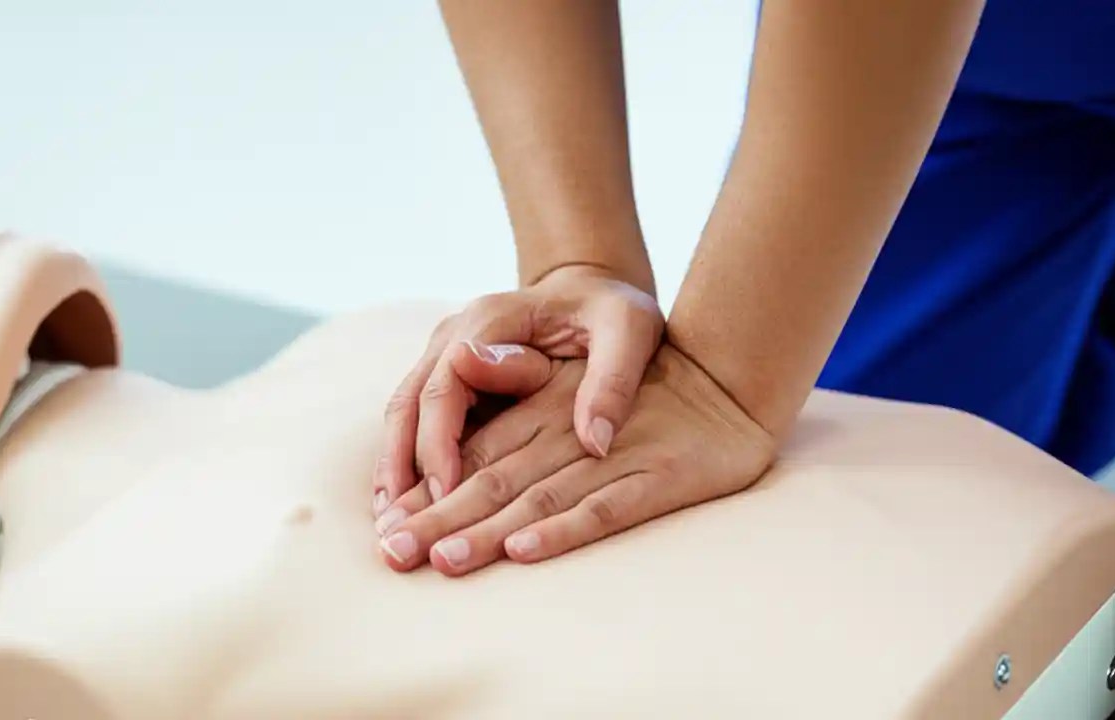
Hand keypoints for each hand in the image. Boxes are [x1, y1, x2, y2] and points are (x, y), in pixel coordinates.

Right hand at [372, 264, 662, 515]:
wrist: (594, 286)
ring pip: (403, 413)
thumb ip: (612, 380)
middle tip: (400, 526)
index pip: (447, 386)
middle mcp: (456, 334)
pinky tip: (404, 505)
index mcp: (492, 320)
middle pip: (410, 402)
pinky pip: (414, 420)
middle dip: (401, 465)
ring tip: (389, 526)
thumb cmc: (613, 309)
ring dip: (394, 468)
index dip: (441, 443)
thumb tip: (595, 443)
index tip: (447, 495)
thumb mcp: (629, 330)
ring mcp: (445, 352)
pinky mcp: (448, 375)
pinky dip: (405, 461)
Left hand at [375, 343, 777, 575]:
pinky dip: (562, 530)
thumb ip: (524, 410)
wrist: (726, 380)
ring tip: (442, 560)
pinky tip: (525, 550)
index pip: (474, 454)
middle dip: (439, 520)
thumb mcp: (576, 382)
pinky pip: (604, 508)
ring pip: (536, 500)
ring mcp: (613, 461)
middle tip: (393, 553)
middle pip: (493, 483)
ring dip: (486, 531)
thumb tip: (463, 455)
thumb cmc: (645, 386)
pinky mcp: (657, 479)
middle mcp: (568, 436)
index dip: (431, 491)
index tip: (388, 525)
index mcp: (543, 410)